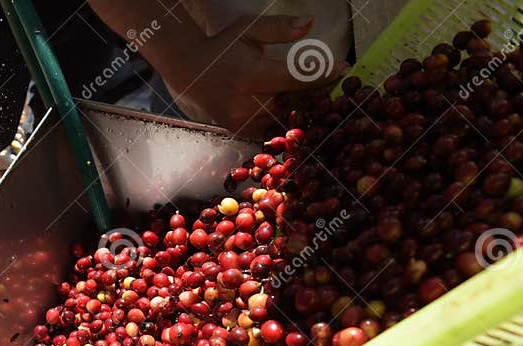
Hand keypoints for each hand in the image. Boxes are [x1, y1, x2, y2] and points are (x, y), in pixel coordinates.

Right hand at [86, 1, 347, 137]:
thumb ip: (280, 28)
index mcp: (250, 75)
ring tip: (323, 99)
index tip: (346, 68)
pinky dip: (288, 119)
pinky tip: (301, 110)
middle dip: (319, 94)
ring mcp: (243, 120)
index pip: (295, 78)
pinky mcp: (241, 130)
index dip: (323, 74)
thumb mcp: (248, 29)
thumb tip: (311, 23)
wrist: (191, 72)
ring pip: (285, 118)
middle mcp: (246, 103)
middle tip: (339, 85)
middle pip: (295, 102)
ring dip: (306, 109)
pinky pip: (273, 126)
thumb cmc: (224, 47)